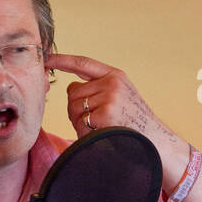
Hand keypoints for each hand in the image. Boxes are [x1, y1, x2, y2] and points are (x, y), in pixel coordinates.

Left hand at [46, 52, 187, 177]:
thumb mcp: (119, 98)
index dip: (62, 60)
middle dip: (76, 110)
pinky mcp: (106, 112)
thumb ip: (96, 88)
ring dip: (79, 123)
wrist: (156, 142)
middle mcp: (113, 82)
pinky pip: (80, 122)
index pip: (82, 63)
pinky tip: (100, 134)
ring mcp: (110, 96)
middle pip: (72, 93)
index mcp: (115, 75)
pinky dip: (85, 132)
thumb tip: (70, 87)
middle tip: (92, 123)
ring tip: (98, 128)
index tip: (46, 59)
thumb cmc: (133, 124)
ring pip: (73, 107)